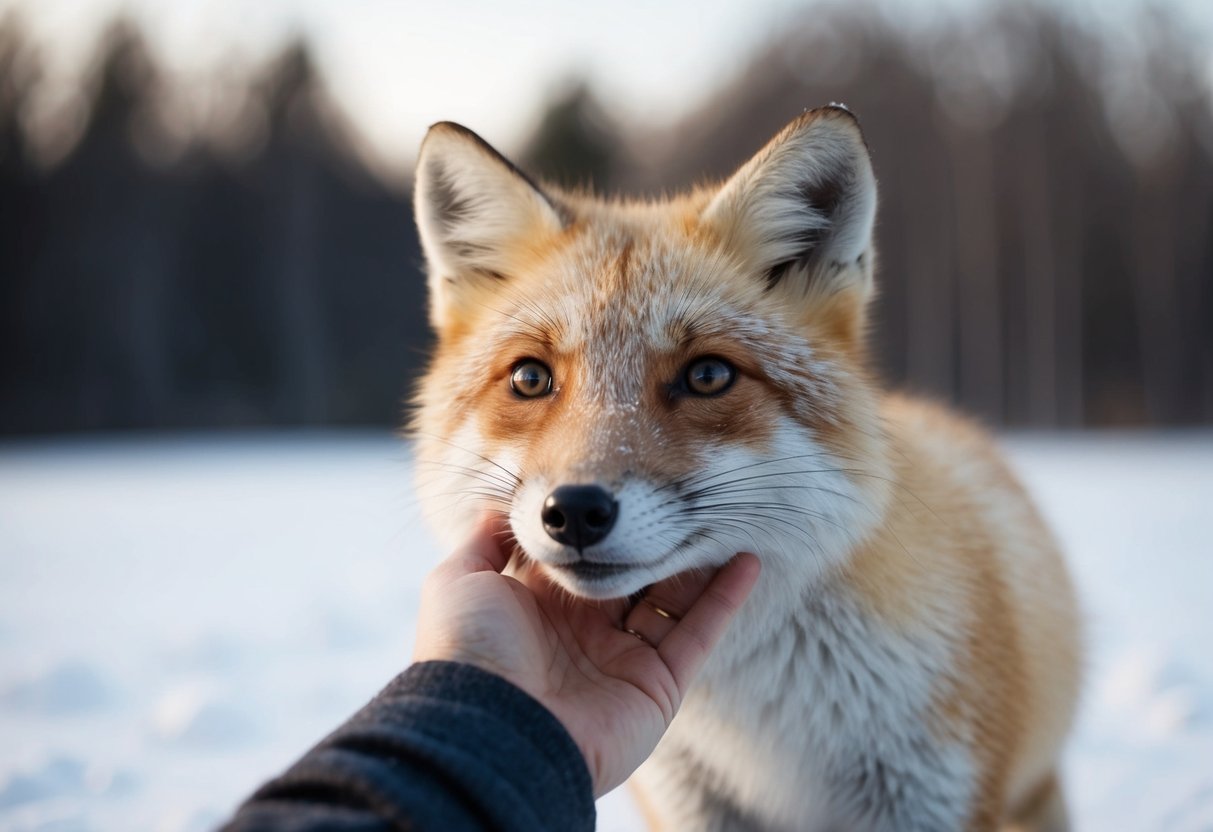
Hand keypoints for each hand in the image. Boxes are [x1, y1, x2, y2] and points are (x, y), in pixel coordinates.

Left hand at [412, 517, 760, 795]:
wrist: (488, 728)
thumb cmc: (467, 650)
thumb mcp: (458, 580)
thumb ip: (484, 541)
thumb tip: (497, 504)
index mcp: (541, 605)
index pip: (584, 556)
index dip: (604, 525)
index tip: (628, 482)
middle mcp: (585, 630)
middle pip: (634, 574)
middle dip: (657, 536)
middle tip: (685, 491)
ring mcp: (624, 658)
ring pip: (671, 599)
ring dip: (698, 560)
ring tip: (724, 513)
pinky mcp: (657, 683)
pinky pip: (699, 634)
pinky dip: (726, 598)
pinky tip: (747, 561)